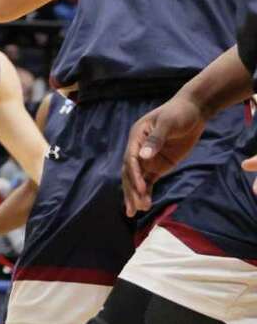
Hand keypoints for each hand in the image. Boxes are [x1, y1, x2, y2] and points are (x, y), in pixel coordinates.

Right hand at [122, 91, 206, 216]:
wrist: (193, 112)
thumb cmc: (179, 113)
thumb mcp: (168, 123)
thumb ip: (156, 140)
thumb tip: (143, 157)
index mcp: (137, 136)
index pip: (131, 158)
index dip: (134, 175)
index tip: (141, 189)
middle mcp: (139, 149)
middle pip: (130, 172)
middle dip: (131, 190)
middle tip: (134, 208)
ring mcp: (148, 158)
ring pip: (138, 179)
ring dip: (136, 194)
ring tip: (137, 211)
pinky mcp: (158, 165)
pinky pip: (150, 181)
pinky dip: (147, 193)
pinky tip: (145, 205)